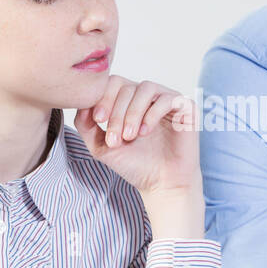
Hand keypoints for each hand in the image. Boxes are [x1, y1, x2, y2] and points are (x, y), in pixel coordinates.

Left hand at [75, 75, 200, 194]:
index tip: (98, 120)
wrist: (161, 184)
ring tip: (130, 136)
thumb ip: (86, 125)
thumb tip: (81, 104)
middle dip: (116, 112)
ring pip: (145, 88)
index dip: (103, 98)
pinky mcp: (185, 107)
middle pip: (126, 85)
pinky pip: (167, 98)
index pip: (112, 84)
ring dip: (132, 112)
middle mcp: (147, 97)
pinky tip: (145, 132)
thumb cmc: (134, 165)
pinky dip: (152, 113)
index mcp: (128, 101)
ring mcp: (167, 99)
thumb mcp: (101, 146)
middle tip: (115, 138)